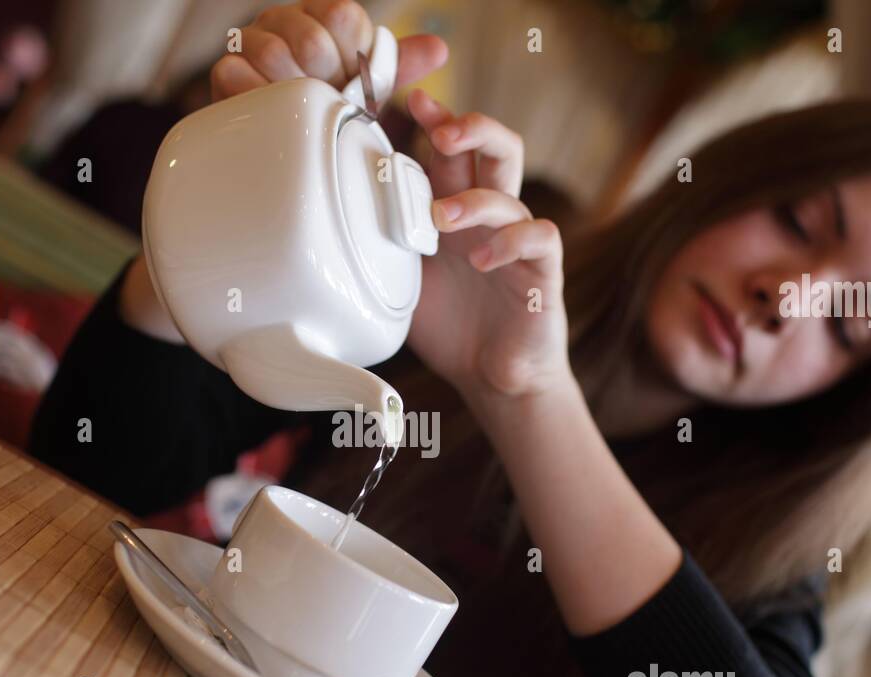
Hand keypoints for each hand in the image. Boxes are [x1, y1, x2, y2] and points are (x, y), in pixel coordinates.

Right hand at [209, 1, 446, 99]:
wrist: (276, 137)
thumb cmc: (325, 108)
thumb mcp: (366, 88)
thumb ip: (397, 67)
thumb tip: (439, 50)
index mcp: (320, 16)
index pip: (343, 16)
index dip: (353, 57)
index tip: (351, 84)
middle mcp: (284, 21)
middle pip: (310, 40)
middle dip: (325, 82)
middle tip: (326, 105)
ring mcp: (252, 43)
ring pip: (272, 53)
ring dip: (293, 92)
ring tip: (301, 112)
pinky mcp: (225, 72)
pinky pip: (237, 74)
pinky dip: (258, 98)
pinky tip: (273, 114)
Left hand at [405, 89, 569, 404]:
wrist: (494, 381)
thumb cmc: (449, 328)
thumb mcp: (400, 281)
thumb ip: (380, 246)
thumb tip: (328, 223)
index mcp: (455, 211)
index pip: (452, 152)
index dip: (436, 122)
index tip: (411, 103)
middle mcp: (489, 218)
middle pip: (496, 148)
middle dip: (469, 128)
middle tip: (441, 134)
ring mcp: (518, 241)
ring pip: (511, 190)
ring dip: (473, 198)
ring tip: (441, 220)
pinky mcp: (542, 270)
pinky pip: (539, 236)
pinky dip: (509, 241)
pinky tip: (482, 260)